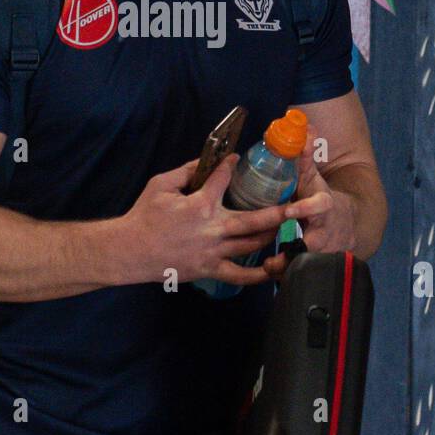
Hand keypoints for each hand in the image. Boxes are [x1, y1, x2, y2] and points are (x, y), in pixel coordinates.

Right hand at [119, 153, 290, 288]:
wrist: (131, 250)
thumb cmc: (144, 216)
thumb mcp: (160, 184)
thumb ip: (186, 170)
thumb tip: (206, 160)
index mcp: (200, 204)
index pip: (223, 179)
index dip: (231, 166)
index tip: (237, 159)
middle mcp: (213, 228)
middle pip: (255, 220)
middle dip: (282, 212)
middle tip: (303, 205)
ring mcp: (214, 251)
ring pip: (252, 245)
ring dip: (274, 236)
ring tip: (292, 229)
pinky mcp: (210, 269)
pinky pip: (239, 275)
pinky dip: (259, 275)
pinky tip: (275, 269)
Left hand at [259, 127, 356, 279]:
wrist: (349, 226)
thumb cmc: (323, 200)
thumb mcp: (315, 179)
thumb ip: (305, 156)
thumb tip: (302, 126)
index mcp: (323, 208)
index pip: (320, 206)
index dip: (307, 208)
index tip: (291, 210)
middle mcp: (324, 232)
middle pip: (314, 243)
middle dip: (297, 249)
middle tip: (276, 254)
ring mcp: (320, 252)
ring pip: (305, 264)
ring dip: (288, 268)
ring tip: (270, 268)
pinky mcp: (313, 266)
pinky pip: (297, 275)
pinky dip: (285, 276)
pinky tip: (268, 274)